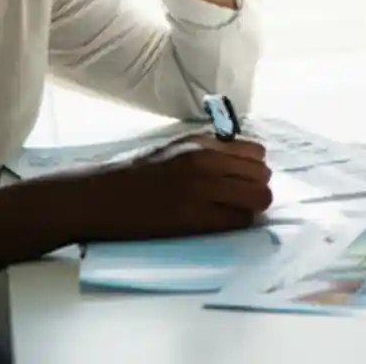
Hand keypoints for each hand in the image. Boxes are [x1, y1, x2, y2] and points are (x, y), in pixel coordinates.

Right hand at [76, 134, 272, 242]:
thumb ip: (209, 150)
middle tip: (242, 197)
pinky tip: (223, 221)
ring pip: (258, 198)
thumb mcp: (176, 148)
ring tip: (236, 210)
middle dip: (257, 187)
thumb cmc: (138, 173)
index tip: (243, 177)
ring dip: (253, 206)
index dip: (254, 167)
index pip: (256, 152)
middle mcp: (206, 162)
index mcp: (202, 143)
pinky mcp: (195, 218)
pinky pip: (239, 220)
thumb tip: (244, 161)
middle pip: (262, 175)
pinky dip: (238, 222)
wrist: (103, 197)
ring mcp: (202, 191)